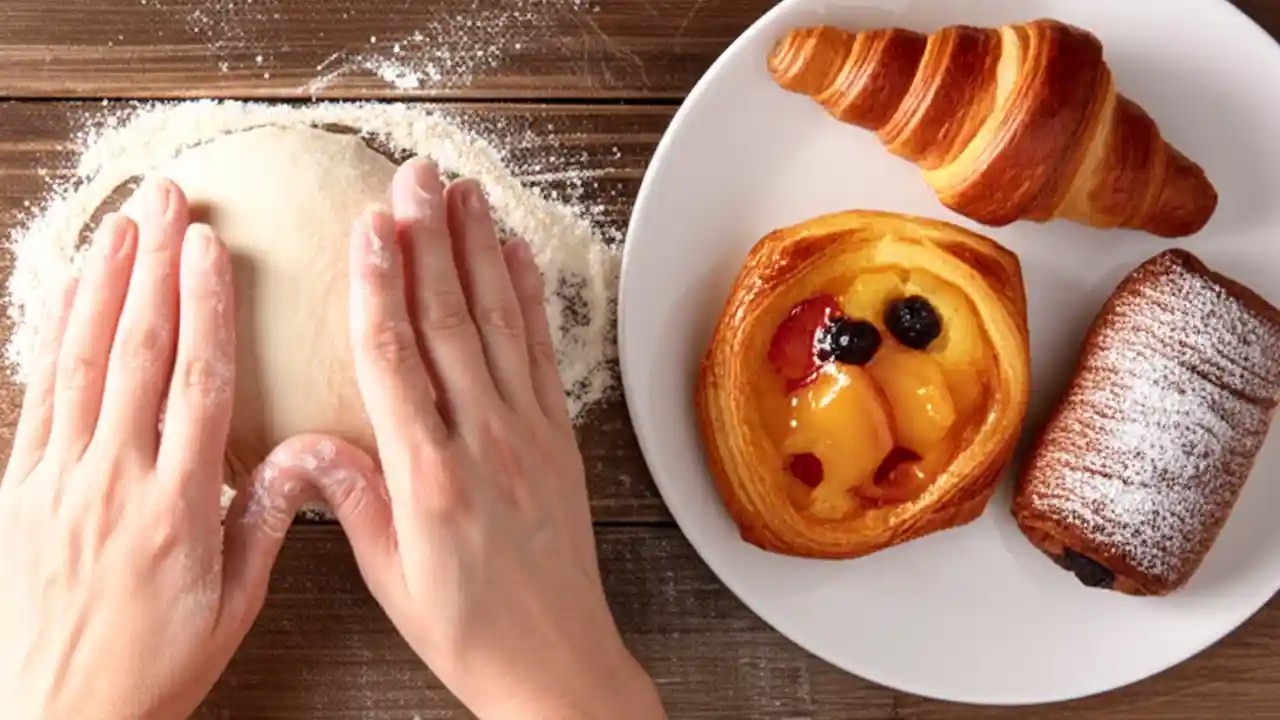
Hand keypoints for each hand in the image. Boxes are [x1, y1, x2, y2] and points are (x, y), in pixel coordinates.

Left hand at [0, 180, 318, 718]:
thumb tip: (302, 456)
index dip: (205, 308)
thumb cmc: (155, 667)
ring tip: (119, 223)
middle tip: (167, 200)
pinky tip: (65, 297)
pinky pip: (36, 398)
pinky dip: (52, 338)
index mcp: (176, 509)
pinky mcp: (18, 491)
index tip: (212, 248)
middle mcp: (111, 482)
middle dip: (153, 266)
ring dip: (99, 284)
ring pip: (78, 363)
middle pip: (135, 353)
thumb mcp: (234, 606)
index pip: (195, 384)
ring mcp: (55, 482)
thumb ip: (266, 522)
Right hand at [288, 158, 663, 718]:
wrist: (555, 663)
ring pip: (500, 325)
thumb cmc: (467, 630)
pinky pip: (545, 354)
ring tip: (465, 193)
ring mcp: (530, 436)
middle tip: (417, 177)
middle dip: (430, 242)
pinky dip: (532, 299)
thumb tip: (304, 444)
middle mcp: (484, 443)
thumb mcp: (388, 576)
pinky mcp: (561, 439)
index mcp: (429, 478)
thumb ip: (352, 498)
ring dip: (480, 253)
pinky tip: (518, 255)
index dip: (379, 285)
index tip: (370, 225)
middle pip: (450, 322)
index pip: (393, 360)